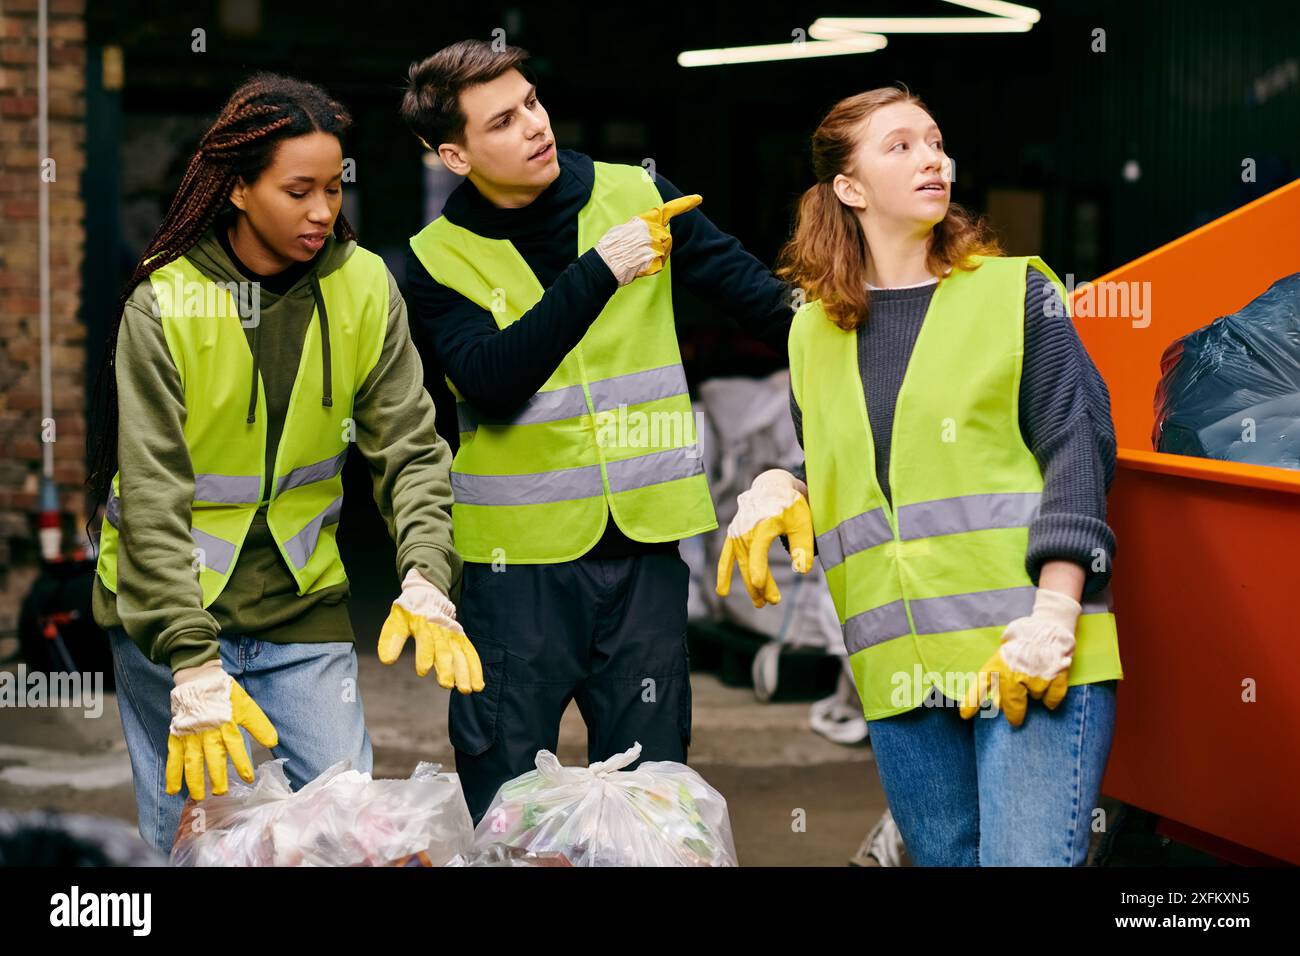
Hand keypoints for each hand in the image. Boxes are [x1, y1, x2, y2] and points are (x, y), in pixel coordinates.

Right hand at [166, 659, 278, 799]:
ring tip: (199, 796)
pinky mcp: (177, 735)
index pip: (236, 747)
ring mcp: (191, 734)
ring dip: (195, 780)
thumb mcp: (246, 706)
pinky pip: (174, 757)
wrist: (199, 678)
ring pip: (192, 761)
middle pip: (213, 758)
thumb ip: (258, 725)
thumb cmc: (225, 694)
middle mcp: (208, 732)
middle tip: (221, 793)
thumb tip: (273, 742)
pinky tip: (173, 789)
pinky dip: (172, 773)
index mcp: (226, 724)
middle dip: (217, 777)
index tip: (248, 779)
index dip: (243, 764)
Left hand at [378, 569, 484, 693]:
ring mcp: (453, 634)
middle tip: (446, 685)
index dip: (424, 654)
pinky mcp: (461, 638)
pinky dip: (475, 668)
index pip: (424, 639)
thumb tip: (386, 661)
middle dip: (447, 668)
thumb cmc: (409, 611)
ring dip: (465, 672)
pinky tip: (478, 685)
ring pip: (460, 654)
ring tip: (466, 690)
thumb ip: (391, 639)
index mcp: (422, 623)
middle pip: (444, 650)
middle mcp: (440, 629)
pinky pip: (470, 653)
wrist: (430, 594)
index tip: (422, 671)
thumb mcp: (396, 620)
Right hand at [594, 194, 701, 285]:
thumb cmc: (610, 247)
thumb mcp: (623, 228)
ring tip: (638, 258)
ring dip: (655, 256)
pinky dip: (651, 267)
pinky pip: (660, 264)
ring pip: (664, 251)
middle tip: (641, 251)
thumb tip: (643, 231)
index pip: (668, 209)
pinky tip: (639, 266)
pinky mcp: (656, 260)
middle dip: (659, 245)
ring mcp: (656, 245)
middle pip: (667, 238)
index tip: (698, 199)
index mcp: (645, 220)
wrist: (605, 264)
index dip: (684, 203)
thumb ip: (639, 227)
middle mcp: (653, 231)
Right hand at [716, 469, 813, 606]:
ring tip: (760, 603)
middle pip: (751, 562)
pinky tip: (721, 591)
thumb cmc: (789, 505)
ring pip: (742, 564)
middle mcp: (746, 529)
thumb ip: (803, 545)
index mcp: (764, 523)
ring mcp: (737, 533)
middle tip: (773, 601)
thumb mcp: (802, 521)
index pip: (759, 550)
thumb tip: (802, 570)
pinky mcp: (733, 536)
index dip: (759, 569)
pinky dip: (723, 573)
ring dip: (750, 584)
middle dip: (761, 584)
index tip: (760, 586)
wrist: (770, 487)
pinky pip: (725, 557)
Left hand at [959, 587, 1079, 725]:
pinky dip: (1051, 699)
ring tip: (1036, 678)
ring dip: (1035, 694)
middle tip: (1015, 720)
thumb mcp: (1003, 650)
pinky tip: (1049, 691)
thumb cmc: (1022, 637)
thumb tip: (994, 697)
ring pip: (1035, 697)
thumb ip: (997, 670)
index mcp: (999, 664)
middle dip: (1014, 715)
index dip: (971, 702)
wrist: (1048, 625)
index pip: (980, 686)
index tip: (965, 715)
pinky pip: (1052, 698)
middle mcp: (1015, 673)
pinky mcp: (1055, 677)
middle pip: (1012, 704)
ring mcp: (1036, 676)